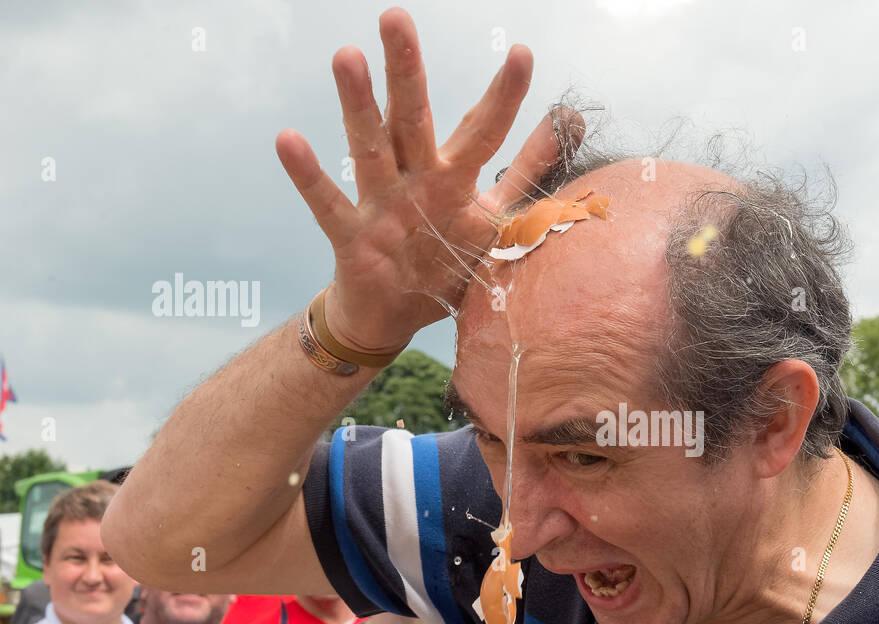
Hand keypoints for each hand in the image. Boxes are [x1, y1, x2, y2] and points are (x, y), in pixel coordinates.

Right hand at [275, 7, 581, 354]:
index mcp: (453, 178)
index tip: (522, 52)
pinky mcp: (352, 238)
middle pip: (412, 119)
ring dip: (359, 105)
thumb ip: (528, 171)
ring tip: (347, 56)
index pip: (483, 130)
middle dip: (407, 70)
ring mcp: (381, 205)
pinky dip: (308, 176)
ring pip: (370, 148)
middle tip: (397, 17)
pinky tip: (288, 139)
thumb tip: (568, 118)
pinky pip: (327, 205)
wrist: (393, 317)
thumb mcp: (493, 218)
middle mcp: (415, 181)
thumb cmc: (443, 261)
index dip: (503, 97)